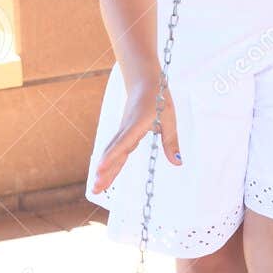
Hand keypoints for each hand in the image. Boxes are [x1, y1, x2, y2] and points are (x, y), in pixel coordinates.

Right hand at [91, 74, 180, 192]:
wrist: (144, 83)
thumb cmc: (159, 99)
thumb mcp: (170, 120)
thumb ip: (172, 142)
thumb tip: (177, 163)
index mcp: (137, 125)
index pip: (123, 143)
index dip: (112, 157)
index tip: (100, 169)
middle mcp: (125, 129)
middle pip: (113, 152)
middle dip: (104, 172)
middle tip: (95, 189)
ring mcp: (122, 131)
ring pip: (111, 152)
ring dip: (104, 170)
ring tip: (97, 188)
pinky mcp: (122, 133)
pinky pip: (113, 149)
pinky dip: (108, 162)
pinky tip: (104, 175)